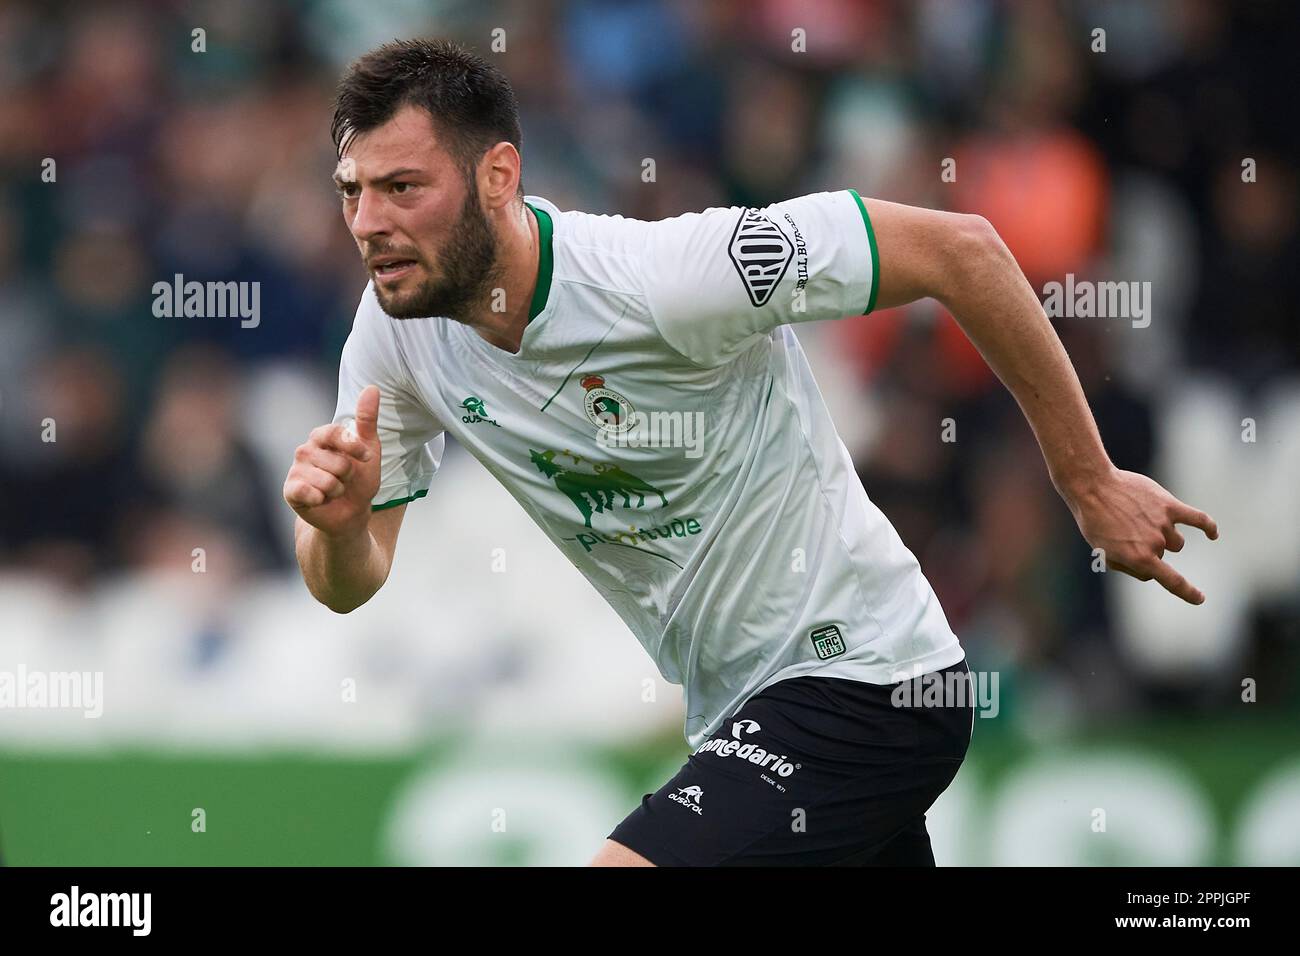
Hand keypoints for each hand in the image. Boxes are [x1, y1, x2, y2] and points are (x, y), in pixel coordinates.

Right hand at [283, 385, 381, 538]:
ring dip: (338, 490)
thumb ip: (367, 420)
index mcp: (322, 437)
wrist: (351, 513)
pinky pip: (306, 491)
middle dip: (348, 476)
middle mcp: (305, 450)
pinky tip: (320, 500)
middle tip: (344, 480)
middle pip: (337, 461)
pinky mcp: (290, 490)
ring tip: (334, 491)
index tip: (366, 458)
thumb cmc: (359, 479)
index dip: (354, 448)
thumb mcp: (369, 448)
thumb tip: (372, 387)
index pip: (335, 432)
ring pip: (327, 480)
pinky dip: (320, 499)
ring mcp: (296, 470)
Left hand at [1064, 467, 1218, 603]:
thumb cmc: (1094, 522)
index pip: (1172, 581)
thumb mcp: (1104, 553)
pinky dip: (1209, 526)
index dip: (1188, 592)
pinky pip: (1198, 519)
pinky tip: (1213, 534)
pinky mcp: (1169, 505)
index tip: (1200, 599)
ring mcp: (1163, 524)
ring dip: (1164, 536)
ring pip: (1176, 541)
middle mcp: (1155, 544)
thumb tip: (1152, 573)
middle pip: (1164, 556)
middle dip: (1149, 549)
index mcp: (1139, 559)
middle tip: (1125, 531)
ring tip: (1140, 520)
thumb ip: (1129, 567)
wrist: (1093, 488)